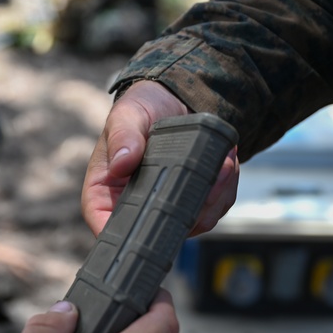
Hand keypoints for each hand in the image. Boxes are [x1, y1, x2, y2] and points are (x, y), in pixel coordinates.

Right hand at [82, 80, 238, 236]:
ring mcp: (167, 205)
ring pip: (194, 222)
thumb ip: (122, 137)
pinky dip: (225, 187)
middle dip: (187, 209)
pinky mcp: (195, 202)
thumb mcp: (126, 115)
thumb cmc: (142, 108)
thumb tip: (123, 163)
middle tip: (206, 182)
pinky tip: (223, 164)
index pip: (107, 226)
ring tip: (221, 164)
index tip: (152, 222)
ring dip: (214, 195)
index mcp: (107, 192)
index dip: (125, 234)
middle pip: (158, 230)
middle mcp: (136, 204)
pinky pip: (215, 208)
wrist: (176, 98)